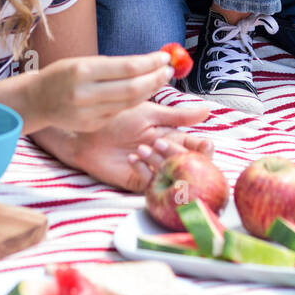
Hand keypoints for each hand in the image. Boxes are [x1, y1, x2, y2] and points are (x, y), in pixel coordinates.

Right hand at [25, 53, 174, 132]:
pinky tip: (143, 91)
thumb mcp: (83, 62)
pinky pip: (120, 111)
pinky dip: (135, 101)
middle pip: (133, 88)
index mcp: (83, 71)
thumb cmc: (63, 74)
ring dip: (150, 90)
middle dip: (156, 78)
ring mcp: (88, 113)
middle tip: (169, 69)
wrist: (37, 100)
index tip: (165, 57)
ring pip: (130, 102)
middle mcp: (86, 94)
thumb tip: (147, 62)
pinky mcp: (92, 126)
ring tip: (161, 78)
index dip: (150, 63)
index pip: (127, 68)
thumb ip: (112, 66)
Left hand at [70, 100, 212, 192]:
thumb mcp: (150, 113)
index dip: (204, 149)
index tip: (205, 145)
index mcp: (172, 137)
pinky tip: (132, 158)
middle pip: (188, 165)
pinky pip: (151, 185)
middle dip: (179, 156)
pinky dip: (145, 172)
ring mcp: (152, 170)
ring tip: (141, 147)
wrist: (87, 132)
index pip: (197, 147)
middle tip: (160, 143)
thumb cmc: (117, 117)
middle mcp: (165, 156)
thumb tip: (207, 110)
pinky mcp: (137, 182)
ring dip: (160, 162)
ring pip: (172, 176)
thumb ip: (178, 116)